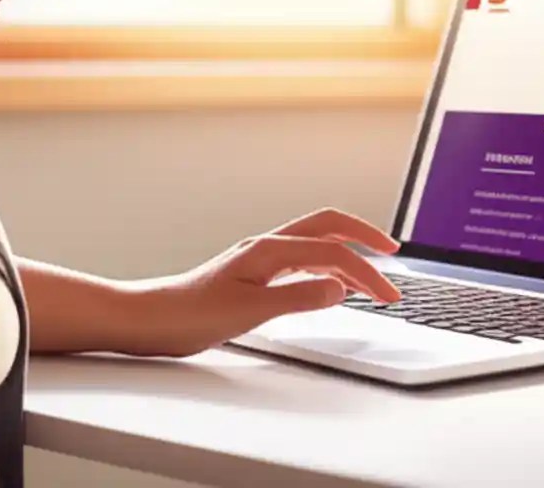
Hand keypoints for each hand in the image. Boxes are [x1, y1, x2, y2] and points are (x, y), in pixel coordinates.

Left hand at [115, 208, 401, 357]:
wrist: (151, 318)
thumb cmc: (190, 314)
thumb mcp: (249, 311)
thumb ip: (297, 297)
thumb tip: (338, 286)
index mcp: (269, 250)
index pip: (332, 253)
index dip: (365, 272)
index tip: (387, 295)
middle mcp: (267, 246)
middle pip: (328, 226)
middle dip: (364, 236)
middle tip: (392, 252)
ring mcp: (261, 257)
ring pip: (316, 241)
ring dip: (347, 252)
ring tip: (371, 275)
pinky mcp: (255, 272)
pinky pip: (302, 258)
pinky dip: (326, 265)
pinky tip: (332, 285)